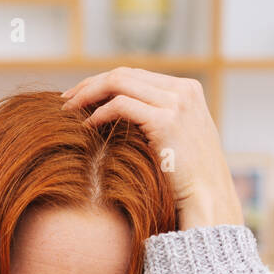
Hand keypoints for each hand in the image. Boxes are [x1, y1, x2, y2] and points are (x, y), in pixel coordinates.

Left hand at [60, 67, 241, 231]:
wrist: (209, 199)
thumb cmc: (188, 179)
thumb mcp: (177, 139)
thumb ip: (157, 120)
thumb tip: (121, 117)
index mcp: (187, 90)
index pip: (135, 75)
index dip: (103, 83)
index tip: (79, 98)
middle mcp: (184, 90)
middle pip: (124, 73)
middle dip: (90, 85)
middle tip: (65, 101)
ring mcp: (177, 103)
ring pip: (119, 82)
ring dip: (88, 94)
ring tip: (67, 111)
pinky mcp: (166, 121)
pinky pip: (121, 106)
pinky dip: (98, 113)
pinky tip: (85, 127)